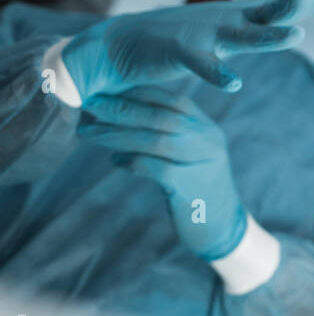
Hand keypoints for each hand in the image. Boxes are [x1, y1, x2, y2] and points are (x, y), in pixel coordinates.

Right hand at [61, 0, 313, 101]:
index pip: (279, 4)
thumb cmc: (177, 38)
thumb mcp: (225, 29)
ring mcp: (202, 36)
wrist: (118, 45)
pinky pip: (201, 64)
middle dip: (292, 2)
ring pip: (242, 37)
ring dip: (271, 37)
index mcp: (236, 18)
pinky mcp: (178, 53)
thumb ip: (258, 25)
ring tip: (297, 36)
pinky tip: (234, 83)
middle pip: (267, 12)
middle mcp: (225, 22)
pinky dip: (217, 73)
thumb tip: (293, 19)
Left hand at [78, 87, 246, 259]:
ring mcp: (203, 164)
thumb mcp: (191, 156)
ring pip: (156, 141)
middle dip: (122, 109)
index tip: (107, 89)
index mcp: (208, 129)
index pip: (175, 100)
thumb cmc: (197, 188)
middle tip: (90, 104)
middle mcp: (209, 141)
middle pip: (162, 116)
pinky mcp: (191, 187)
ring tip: (88, 132)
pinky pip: (155, 168)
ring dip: (117, 134)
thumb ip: (170, 135)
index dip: (140, 92)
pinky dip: (131, 162)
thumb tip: (123, 116)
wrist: (222, 226)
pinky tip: (116, 161)